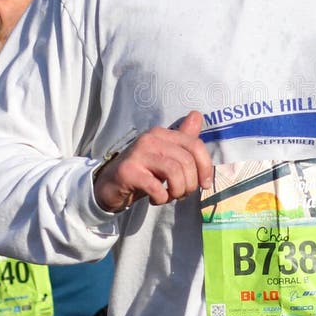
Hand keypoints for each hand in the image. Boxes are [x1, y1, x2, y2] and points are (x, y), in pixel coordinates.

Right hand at [93, 111, 212, 212]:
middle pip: (186, 161)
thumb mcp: (165, 155)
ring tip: (170, 196)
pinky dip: (161, 198)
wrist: (109, 185)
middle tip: (183, 194)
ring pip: (174, 172)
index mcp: (162, 134)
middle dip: (191, 184)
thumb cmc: (143, 171)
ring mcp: (138, 154)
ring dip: (178, 191)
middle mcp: (150, 139)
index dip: (206, 167)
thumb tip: (198, 115)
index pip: (195, 145)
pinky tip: (155, 199)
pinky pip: (156, 187)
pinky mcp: (128, 172)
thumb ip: (183, 139)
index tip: (204, 184)